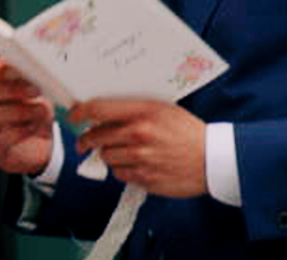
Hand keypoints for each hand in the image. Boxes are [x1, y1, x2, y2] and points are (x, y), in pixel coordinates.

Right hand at [0, 60, 54, 174]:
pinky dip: (19, 132)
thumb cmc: (33, 113)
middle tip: (37, 89)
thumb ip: (21, 73)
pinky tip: (32, 127)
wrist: (43, 145)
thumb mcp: (32, 89)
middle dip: (13, 90)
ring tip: (41, 110)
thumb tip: (13, 57)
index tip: (22, 69)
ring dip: (20, 112)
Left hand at [71, 99, 207, 198]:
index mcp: (143, 112)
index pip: (97, 109)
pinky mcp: (144, 178)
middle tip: (86, 141)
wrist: (213, 159)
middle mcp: (139, 134)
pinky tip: (136, 164)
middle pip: (95, 136)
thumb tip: (102, 111)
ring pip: (105, 157)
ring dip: (108, 155)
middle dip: (87, 140)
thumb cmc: (188, 132)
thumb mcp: (163, 109)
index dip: (79, 112)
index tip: (73, 116)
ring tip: (123, 152)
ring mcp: (141, 158)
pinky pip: (119, 174)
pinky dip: (123, 170)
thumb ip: (133, 109)